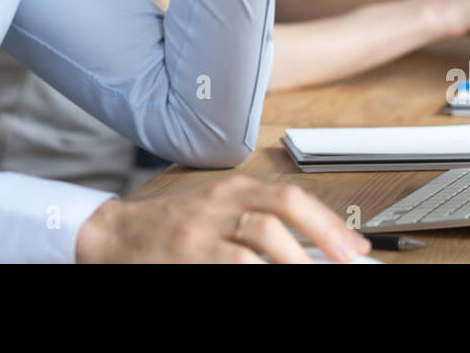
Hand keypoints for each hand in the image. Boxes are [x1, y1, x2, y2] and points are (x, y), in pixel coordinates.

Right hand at [75, 174, 370, 262]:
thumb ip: (262, 219)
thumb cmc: (174, 224)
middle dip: (317, 244)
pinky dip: (253, 277)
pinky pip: (229, 271)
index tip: (355, 249)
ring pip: (252, 252)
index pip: (290, 199)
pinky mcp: (185, 262)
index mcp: (234, 189)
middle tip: (343, 266)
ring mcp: (199, 237)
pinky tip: (265, 281)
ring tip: (308, 277)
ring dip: (287, 267)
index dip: (328, 224)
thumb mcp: (220, 209)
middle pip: (276, 218)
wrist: (114, 236)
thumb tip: (317, 247)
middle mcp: (218, 207)